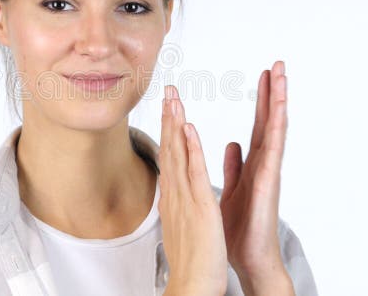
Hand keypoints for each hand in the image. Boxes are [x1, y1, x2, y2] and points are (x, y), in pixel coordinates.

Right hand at [158, 85, 226, 295]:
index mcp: (177, 196)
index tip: (169, 107)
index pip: (171, 156)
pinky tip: (188, 128)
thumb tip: (175, 189)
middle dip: (169, 118)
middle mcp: (176, 193)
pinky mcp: (200, 206)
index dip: (170, 129)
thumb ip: (180, 201)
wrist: (192, 284)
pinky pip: (194, 172)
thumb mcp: (185, 223)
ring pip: (179, 154)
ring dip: (176, 124)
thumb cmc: (193, 259)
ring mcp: (186, 198)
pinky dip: (191, 149)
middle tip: (168, 90)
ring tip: (174, 98)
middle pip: (171, 149)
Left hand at [220, 61, 293, 293]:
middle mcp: (265, 164)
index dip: (262, 100)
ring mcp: (270, 171)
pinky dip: (276, 128)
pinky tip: (278, 110)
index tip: (264, 75)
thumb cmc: (241, 228)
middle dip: (274, 92)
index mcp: (254, 164)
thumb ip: (234, 167)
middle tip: (278, 63)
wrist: (249, 257)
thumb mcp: (232, 190)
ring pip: (276, 129)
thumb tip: (232, 144)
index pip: (258, 125)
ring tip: (282, 76)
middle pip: (270, 121)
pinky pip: (273, 150)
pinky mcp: (269, 181)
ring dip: (279, 102)